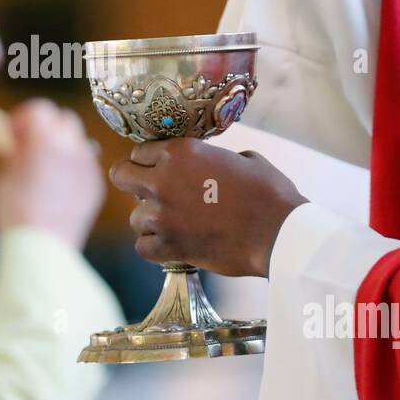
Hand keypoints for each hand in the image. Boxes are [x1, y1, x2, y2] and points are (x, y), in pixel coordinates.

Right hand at [0, 99, 102, 248]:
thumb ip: (15, 152)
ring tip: (48, 164)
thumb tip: (18, 141)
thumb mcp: (5, 175)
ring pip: (79, 140)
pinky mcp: (96, 184)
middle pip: (64, 119)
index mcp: (44, 139)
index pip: (39, 108)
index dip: (23, 117)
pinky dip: (75, 166)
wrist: (41, 248)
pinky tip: (60, 185)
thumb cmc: (15, 211)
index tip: (13, 131)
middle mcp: (71, 146)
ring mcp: (88, 165)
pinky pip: (87, 164)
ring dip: (64, 144)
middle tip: (31, 143)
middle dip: (48, 125)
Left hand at [109, 139, 306, 277]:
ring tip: (173, 225)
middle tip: (149, 193)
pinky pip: (143, 247)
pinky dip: (155, 248)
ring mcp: (162, 215)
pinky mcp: (169, 246)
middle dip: (132, 182)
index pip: (140, 151)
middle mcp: (163, 180)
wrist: (278, 232)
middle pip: (121, 175)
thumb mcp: (243, 159)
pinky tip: (171, 245)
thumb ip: (215, 158)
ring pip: (134, 217)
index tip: (158, 170)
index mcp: (180, 152)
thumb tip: (213, 163)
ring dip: (150, 221)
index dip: (149, 161)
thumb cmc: (269, 193)